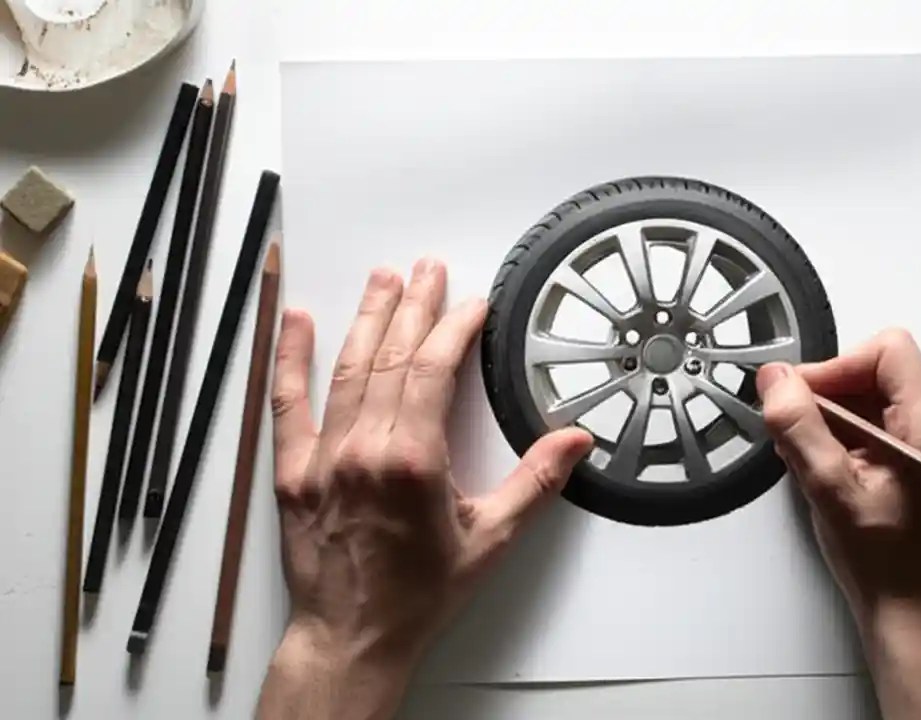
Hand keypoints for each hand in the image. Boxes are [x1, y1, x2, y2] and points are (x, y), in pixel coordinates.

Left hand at [259, 259, 591, 717]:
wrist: (352, 638)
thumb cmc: (419, 597)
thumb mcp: (491, 541)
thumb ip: (535, 483)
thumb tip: (576, 441)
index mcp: (411, 462)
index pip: (432, 371)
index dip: (454, 328)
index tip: (472, 305)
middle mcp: (362, 450)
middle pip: (389, 358)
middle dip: (414, 308)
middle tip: (429, 269)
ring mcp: (322, 458)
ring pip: (345, 369)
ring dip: (367, 318)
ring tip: (385, 278)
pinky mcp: (293, 473)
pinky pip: (287, 403)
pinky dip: (291, 358)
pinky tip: (297, 321)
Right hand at [757, 328, 920, 613]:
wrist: (912, 612)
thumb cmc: (885, 564)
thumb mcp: (829, 488)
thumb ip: (799, 426)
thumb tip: (776, 380)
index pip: (887, 350)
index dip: (836, 366)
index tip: (801, 396)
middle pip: (881, 372)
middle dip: (830, 394)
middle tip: (796, 429)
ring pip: (878, 397)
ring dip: (835, 418)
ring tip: (810, 457)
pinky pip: (883, 423)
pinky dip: (848, 436)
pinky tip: (827, 467)